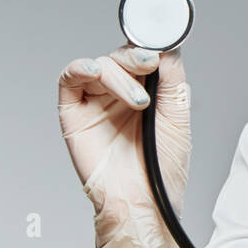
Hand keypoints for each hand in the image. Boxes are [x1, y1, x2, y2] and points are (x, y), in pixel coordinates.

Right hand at [57, 45, 191, 247]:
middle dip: (136, 56)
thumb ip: (172, 81)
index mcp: (146, 93)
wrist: (142, 203)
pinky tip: (98, 73)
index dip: (150, 45)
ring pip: (101, 64)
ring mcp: (96, 101)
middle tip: (150, 64)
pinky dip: (83, 68)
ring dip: (119, 72)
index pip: (144, 56)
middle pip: (121, 56)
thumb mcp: (177, 118)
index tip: (162, 44)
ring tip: (139, 101)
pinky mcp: (73, 112)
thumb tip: (168, 47)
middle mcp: (119, 94)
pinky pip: (70, 78)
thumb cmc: (161, 170)